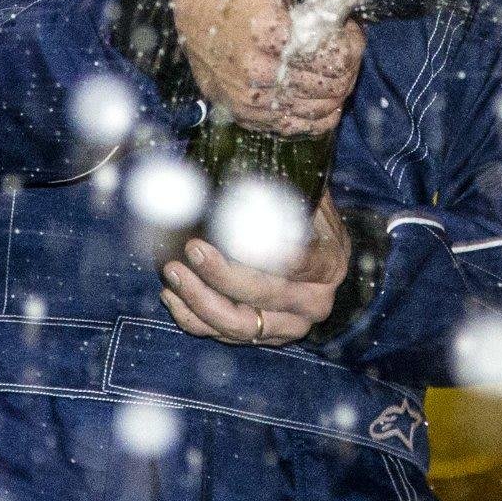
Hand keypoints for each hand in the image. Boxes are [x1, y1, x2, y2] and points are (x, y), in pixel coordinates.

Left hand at [162, 196, 350, 346]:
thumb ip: (284, 191)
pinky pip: (224, 336)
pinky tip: (172, 296)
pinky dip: (194, 319)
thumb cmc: (306, 220)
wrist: (319, 259)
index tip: (233, 235)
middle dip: (222, 275)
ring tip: (173, 274)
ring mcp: (289, 326)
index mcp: (329, 264)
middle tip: (192, 248)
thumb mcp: (307, 200)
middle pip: (265, 295)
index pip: (298, 262)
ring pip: (240, 326)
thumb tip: (242, 163)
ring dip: (201, 301)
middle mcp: (314, 302)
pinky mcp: (264, 338)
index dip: (265, 252)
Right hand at [173, 0, 363, 134]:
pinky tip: (318, 92)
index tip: (347, 28)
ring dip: (337, 89)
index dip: (351, 43)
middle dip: (348, 65)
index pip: (335, 56)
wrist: (189, 15)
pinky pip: (298, 126)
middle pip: (331, 84)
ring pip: (320, 109)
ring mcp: (251, 99)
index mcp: (266, 32)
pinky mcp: (247, 115)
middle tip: (344, 46)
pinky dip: (318, 114)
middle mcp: (257, 72)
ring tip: (331, 66)